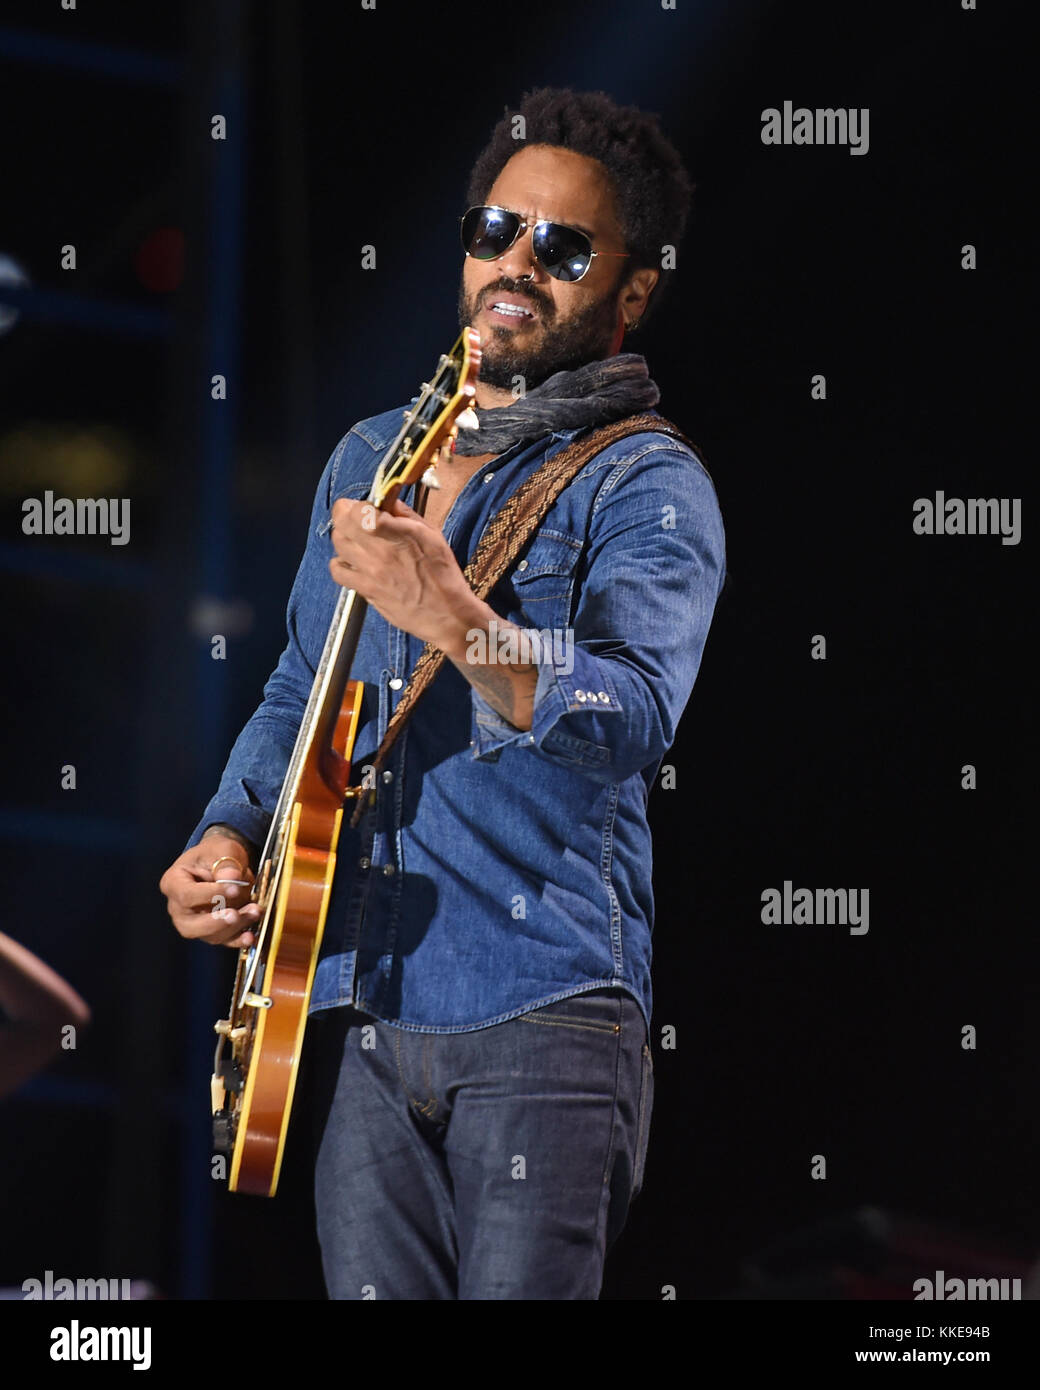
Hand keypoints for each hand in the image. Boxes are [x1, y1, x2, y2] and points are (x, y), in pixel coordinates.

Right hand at [159, 836, 259, 947]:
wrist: (222, 861)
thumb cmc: (216, 853)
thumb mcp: (222, 849)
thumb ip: (225, 862)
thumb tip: (232, 877)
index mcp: (173, 883)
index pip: (187, 895)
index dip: (211, 895)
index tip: (235, 888)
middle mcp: (178, 908)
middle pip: (191, 926)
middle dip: (217, 922)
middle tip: (236, 914)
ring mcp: (193, 922)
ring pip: (210, 935)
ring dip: (234, 927)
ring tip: (255, 912)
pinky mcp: (211, 931)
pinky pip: (222, 940)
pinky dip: (237, 940)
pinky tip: (250, 936)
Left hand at [328, 495, 480, 654]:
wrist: (446, 614)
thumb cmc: (444, 574)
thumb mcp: (432, 536)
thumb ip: (406, 515)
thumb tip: (387, 501)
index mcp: (400, 535)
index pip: (360, 511)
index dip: (357, 504)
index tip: (365, 507)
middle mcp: (380, 552)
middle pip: (342, 523)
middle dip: (346, 514)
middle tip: (356, 518)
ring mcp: (369, 572)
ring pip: (338, 543)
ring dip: (344, 536)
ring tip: (356, 539)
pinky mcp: (365, 590)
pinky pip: (337, 571)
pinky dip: (340, 562)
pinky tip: (352, 561)